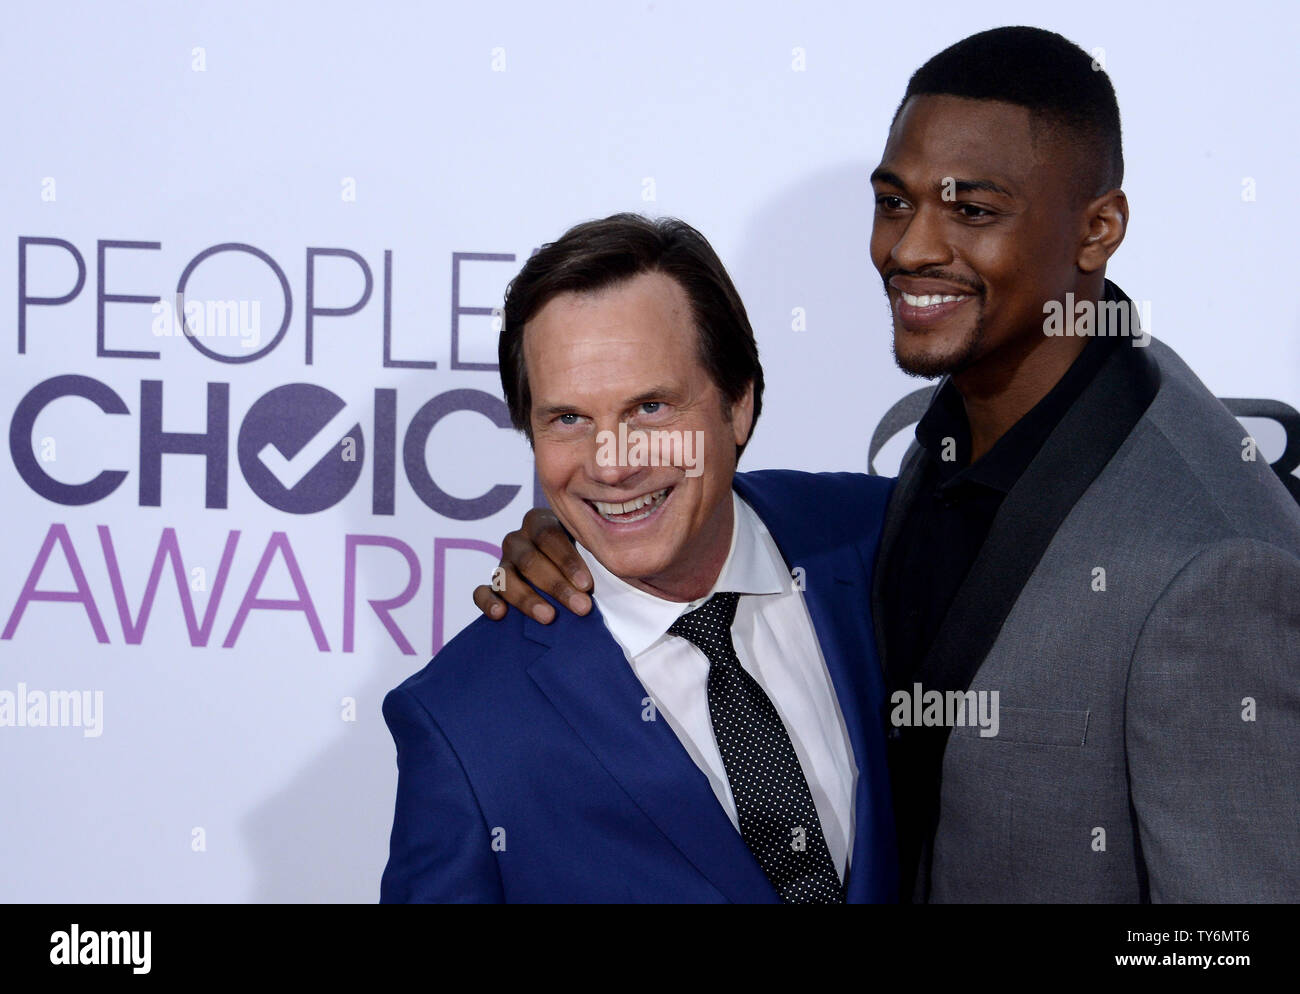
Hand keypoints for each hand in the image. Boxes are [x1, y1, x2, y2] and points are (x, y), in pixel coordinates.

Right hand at [472, 507, 592, 622]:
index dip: (567, 560)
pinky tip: (500, 614)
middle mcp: (518, 539)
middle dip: (556, 585)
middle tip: (581, 607)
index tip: (587, 585)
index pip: (549, 535)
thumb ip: (598, 554)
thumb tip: (622, 568)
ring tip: (549, 617)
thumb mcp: (590, 551)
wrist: (566, 579)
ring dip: (527, 598)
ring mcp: (503, 563)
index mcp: (541, 522)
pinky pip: (482, 592)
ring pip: (505, 576)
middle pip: (530, 559)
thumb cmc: (584, 563)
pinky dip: (488, 602)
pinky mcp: (493, 586)